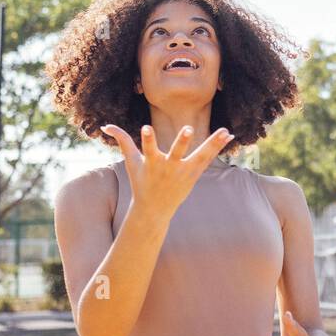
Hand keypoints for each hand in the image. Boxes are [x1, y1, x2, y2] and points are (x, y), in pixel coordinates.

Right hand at [101, 123, 232, 218]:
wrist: (154, 210)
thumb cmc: (141, 182)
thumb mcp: (131, 163)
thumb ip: (122, 141)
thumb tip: (106, 126)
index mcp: (152, 163)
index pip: (148, 148)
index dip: (147, 138)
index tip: (146, 127)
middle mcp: (168, 167)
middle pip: (176, 152)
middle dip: (181, 142)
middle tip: (188, 129)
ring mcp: (183, 172)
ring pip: (199, 155)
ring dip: (212, 143)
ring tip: (225, 130)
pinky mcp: (194, 174)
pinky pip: (208, 159)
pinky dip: (217, 147)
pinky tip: (229, 135)